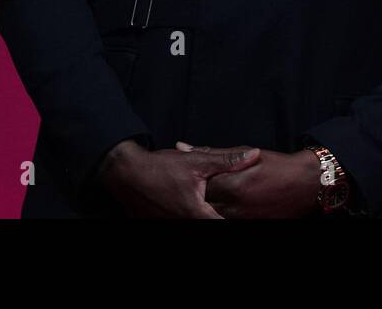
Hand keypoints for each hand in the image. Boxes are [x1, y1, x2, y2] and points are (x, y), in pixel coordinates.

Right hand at [95, 138, 259, 217]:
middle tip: (233, 207)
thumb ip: (227, 162)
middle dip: (221, 214)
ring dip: (204, 214)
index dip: (236, 218)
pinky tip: (189, 200)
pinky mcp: (160, 223)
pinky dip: (190, 214)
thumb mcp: (197, 161)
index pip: (223, 224)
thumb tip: (254, 155)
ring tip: (201, 199)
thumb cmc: (160, 168)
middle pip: (209, 222)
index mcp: (196, 214)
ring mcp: (170, 225)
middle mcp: (183, 224)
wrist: (126, 174)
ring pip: (195, 222)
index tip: (247, 213)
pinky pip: (179, 221)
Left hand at [177, 142, 322, 218]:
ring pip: (214, 214)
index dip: (195, 181)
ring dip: (211, 206)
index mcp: (232, 183)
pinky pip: (229, 221)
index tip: (194, 177)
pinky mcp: (251, 224)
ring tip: (216, 197)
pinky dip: (225, 213)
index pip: (199, 185)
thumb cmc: (276, 165)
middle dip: (201, 196)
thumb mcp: (245, 153)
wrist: (305, 184)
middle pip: (204, 203)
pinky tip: (229, 206)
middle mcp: (235, 204)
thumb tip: (183, 147)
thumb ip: (212, 153)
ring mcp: (243, 217)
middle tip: (204, 189)